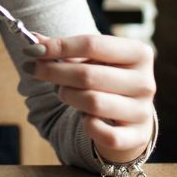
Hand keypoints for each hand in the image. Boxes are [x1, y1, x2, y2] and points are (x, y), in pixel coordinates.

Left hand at [20, 33, 155, 163]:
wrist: (130, 118)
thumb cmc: (106, 81)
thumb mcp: (91, 61)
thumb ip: (63, 50)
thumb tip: (33, 40)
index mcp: (138, 53)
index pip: (92, 44)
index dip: (58, 46)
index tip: (31, 49)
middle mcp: (145, 82)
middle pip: (87, 74)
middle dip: (53, 72)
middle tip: (33, 69)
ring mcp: (142, 111)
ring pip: (92, 102)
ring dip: (67, 96)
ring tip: (63, 92)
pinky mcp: (136, 137)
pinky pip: (104, 133)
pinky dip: (88, 126)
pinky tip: (85, 119)